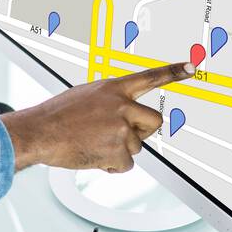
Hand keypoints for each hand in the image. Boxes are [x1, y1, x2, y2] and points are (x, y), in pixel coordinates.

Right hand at [0, 62, 191, 172]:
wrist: (39, 132)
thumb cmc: (56, 116)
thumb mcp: (85, 96)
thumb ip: (109, 102)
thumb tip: (123, 117)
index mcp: (113, 88)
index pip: (150, 77)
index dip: (173, 72)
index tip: (192, 66)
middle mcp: (122, 105)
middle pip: (154, 122)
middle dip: (142, 132)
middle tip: (120, 136)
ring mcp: (121, 128)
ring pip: (136, 146)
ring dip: (118, 150)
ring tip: (92, 143)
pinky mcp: (118, 151)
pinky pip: (126, 164)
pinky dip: (111, 165)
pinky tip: (92, 155)